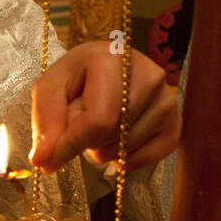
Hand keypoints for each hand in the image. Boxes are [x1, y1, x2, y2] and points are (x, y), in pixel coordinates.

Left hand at [30, 41, 180, 172]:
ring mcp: (167, 98)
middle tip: (81, 122)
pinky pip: (149, 159)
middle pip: (113, 135)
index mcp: (113, 58)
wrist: (103, 72)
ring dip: (104, 150)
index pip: (99, 119)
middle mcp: (150, 74)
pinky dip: (126, 160)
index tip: (50, 158)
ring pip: (129, 149)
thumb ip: (46, 124)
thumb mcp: (49, 91)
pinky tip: (116, 141)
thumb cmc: (74, 79)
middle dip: (87, 141)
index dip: (72, 144)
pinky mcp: (176, 121)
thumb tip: (44, 161)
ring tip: (99, 127)